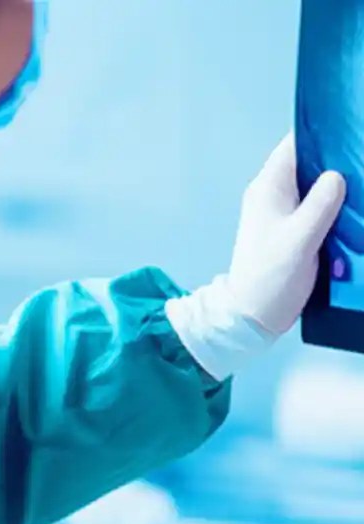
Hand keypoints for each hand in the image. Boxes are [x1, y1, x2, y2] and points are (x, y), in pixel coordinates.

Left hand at [227, 132, 345, 335]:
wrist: (252, 314)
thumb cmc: (271, 277)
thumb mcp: (300, 239)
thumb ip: (320, 205)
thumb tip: (337, 174)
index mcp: (268, 188)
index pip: (294, 146)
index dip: (321, 133)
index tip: (352, 128)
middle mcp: (273, 194)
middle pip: (309, 164)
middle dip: (336, 158)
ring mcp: (282, 212)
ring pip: (316, 186)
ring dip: (339, 184)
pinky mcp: (293, 229)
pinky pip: (317, 207)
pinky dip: (335, 205)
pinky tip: (356, 206)